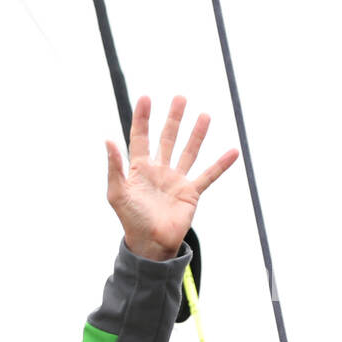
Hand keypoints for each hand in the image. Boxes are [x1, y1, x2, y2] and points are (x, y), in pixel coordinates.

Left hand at [106, 96, 238, 260]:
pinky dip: (221, 165)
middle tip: (180, 98)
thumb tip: (108, 139)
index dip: (142, 118)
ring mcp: (176, 180)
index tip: (145, 98)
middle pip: (167, 138)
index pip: (140, 138)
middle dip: (173, 119)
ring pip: (188, 152)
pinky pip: (208, 176)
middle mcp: (159, 170)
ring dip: (196, 134)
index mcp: (139, 169)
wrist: (150, 244)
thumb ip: (114, 167)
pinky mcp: (191, 193)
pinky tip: (233, 151)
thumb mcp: (117, 193)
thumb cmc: (130, 220)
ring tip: (204, 115)